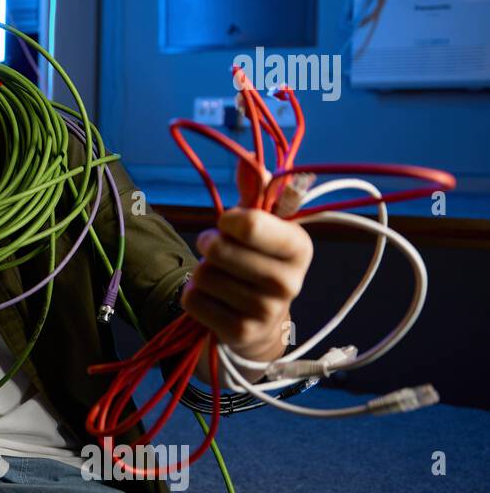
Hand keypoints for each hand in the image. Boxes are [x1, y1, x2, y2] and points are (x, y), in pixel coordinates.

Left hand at [181, 208, 312, 361]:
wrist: (262, 324)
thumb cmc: (257, 263)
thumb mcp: (263, 228)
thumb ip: (255, 193)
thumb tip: (249, 160)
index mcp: (300, 247)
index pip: (249, 223)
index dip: (228, 221)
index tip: (230, 225)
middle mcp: (290, 282)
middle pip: (218, 250)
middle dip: (210, 247)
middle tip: (220, 253)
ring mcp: (266, 311)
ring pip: (203, 275)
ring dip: (202, 273)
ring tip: (221, 279)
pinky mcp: (240, 333)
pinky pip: (193, 300)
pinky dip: (193, 296)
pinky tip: (213, 300)